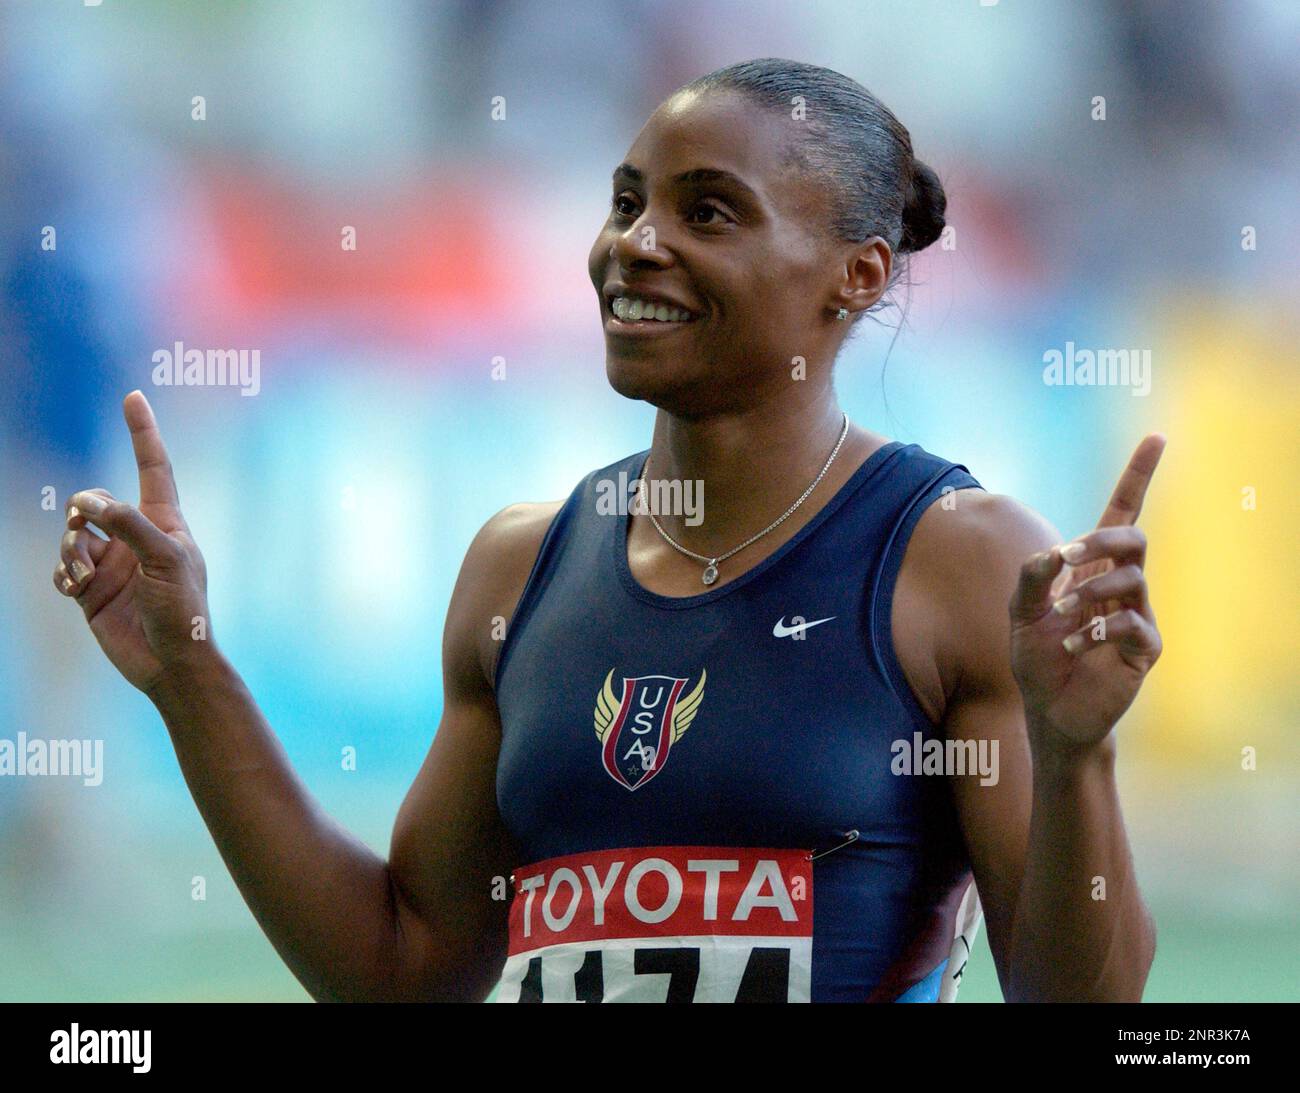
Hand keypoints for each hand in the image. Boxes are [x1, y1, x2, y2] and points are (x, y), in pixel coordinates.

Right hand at [52, 391, 215, 693]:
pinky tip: (74, 588)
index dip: (142, 432)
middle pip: (96, 500)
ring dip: (70, 547)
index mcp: (166, 523)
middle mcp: (137, 538)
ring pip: (73, 533)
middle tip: (85, 525)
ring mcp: (113, 563)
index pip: (152, 468)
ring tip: (83, 573)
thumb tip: (92, 503)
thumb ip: (131, 526)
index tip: (132, 396)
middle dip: (84, 508)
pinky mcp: (93, 590)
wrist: (170, 664)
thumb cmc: (184, 611)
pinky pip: (64, 566)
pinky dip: (63, 572)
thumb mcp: (166, 561)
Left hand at [1009, 435, 1165, 749]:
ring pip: (1133, 577)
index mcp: (1092, 569)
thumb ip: (1030, 579)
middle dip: (1101, 541)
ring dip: (1089, 594)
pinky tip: (1076, 647)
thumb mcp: (1020, 614)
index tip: (1157, 437)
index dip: (1138, 476)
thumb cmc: (1038, 660)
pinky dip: (1097, 631)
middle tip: (1066, 559)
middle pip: (1133, 537)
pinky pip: (1132, 623)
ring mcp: (1136, 616)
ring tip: (1063, 618)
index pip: (1121, 513)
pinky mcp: (1145, 648)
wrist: (1049, 711)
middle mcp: (1120, 586)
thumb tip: (1053, 553)